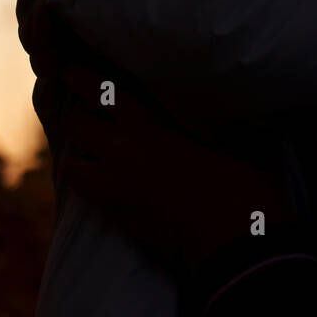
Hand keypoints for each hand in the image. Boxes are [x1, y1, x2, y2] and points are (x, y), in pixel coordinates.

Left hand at [36, 19, 295, 268]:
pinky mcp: (119, 220)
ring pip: (71, 164)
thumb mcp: (229, 138)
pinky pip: (86, 196)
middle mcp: (125, 153)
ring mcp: (117, 189)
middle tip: (84, 112)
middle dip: (75, 116)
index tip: (71, 71)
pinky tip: (106, 184)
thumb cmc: (246, 184)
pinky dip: (89, 185)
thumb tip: (209, 97)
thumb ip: (203, 117)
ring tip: (92, 153)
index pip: (102, 91)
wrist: (239, 246)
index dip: (81, 78)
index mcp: (152, 125)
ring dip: (77, 155)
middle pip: (75, 124)